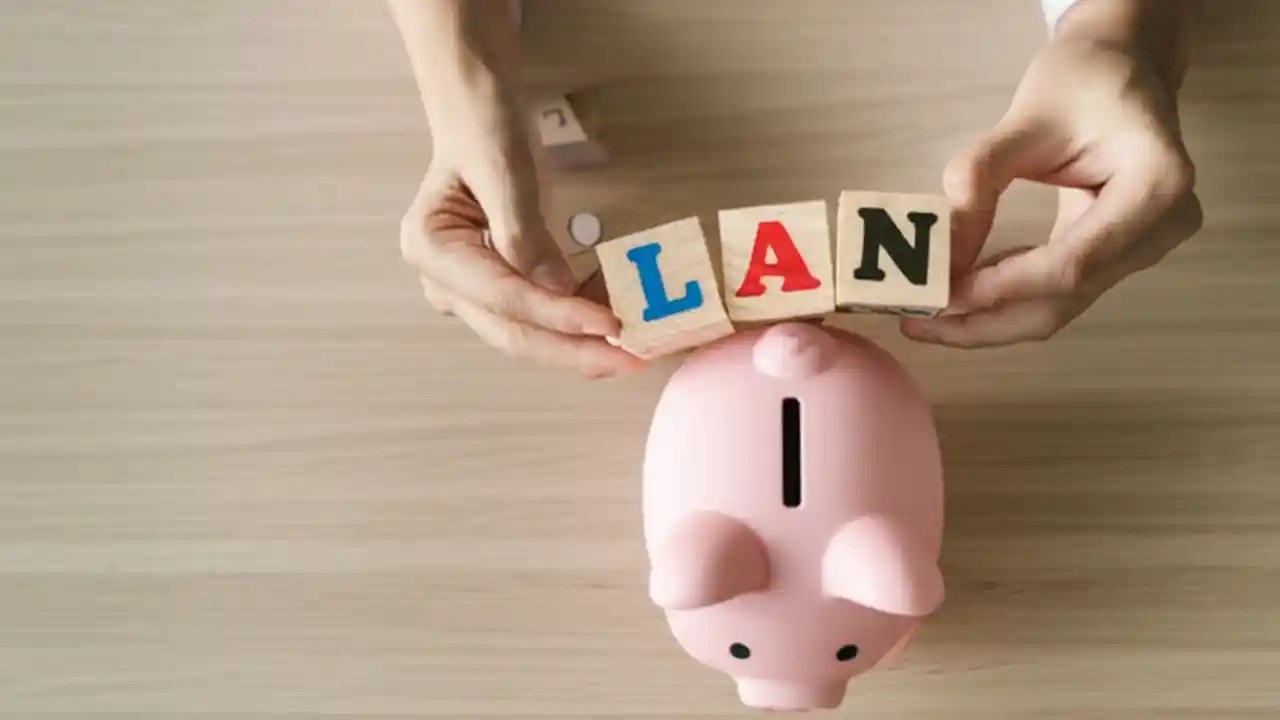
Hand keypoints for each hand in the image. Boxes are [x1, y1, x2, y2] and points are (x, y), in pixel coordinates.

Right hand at [390, 0, 640, 377]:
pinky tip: (618, 311)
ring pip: (529, 332)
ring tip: (635, 344)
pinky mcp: (499, 288)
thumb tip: (559, 291)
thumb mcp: (503, 168)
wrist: (476, 109)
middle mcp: (444, 282)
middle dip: (574, 350)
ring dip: (580, 343)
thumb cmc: (483, 125)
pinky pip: (541, 313)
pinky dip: (579, 318)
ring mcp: (469, 290)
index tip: (609, 325)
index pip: (503, 296)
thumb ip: (524, 233)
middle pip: (514, 331)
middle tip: (632, 359)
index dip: (557, 316)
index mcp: (431, 249)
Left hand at [904, 20, 1201, 347]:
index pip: (1071, 264)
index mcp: (1155, 189)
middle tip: (916, 323)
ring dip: (988, 319)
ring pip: (1057, 308)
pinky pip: (1055, 292)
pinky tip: (955, 296)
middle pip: (1064, 302)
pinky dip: (1003, 299)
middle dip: (986, 320)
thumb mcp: (1025, 117)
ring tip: (924, 318)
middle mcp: (1159, 232)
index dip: (1001, 288)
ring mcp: (1141, 249)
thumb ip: (980, 177)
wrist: (1121, 67)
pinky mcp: (1114, 256)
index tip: (939, 297)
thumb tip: (939, 247)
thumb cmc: (1082, 80)